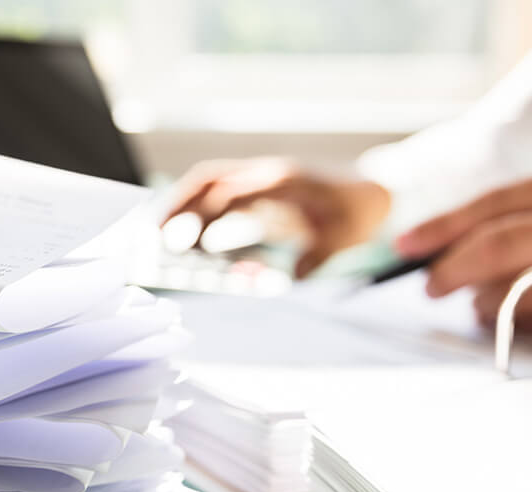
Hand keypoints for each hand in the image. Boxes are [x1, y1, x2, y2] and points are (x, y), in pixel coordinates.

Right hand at [163, 158, 389, 277]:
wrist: (375, 190)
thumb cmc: (357, 215)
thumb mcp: (340, 241)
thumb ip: (313, 259)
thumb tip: (287, 279)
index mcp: (283, 183)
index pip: (232, 194)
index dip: (204, 216)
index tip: (182, 240)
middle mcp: (266, 174)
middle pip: (210, 179)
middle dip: (179, 205)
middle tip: (156, 235)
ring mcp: (260, 177)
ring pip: (210, 181)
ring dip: (183, 203)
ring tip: (160, 233)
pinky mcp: (259, 187)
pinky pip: (221, 191)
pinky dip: (199, 208)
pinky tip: (187, 233)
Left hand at [396, 158, 531, 347]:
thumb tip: (493, 232)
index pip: (496, 202)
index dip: (444, 226)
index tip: (410, 243)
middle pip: (493, 244)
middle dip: (448, 267)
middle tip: (428, 284)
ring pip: (513, 287)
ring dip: (483, 301)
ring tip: (476, 303)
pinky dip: (519, 323)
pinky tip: (513, 321)